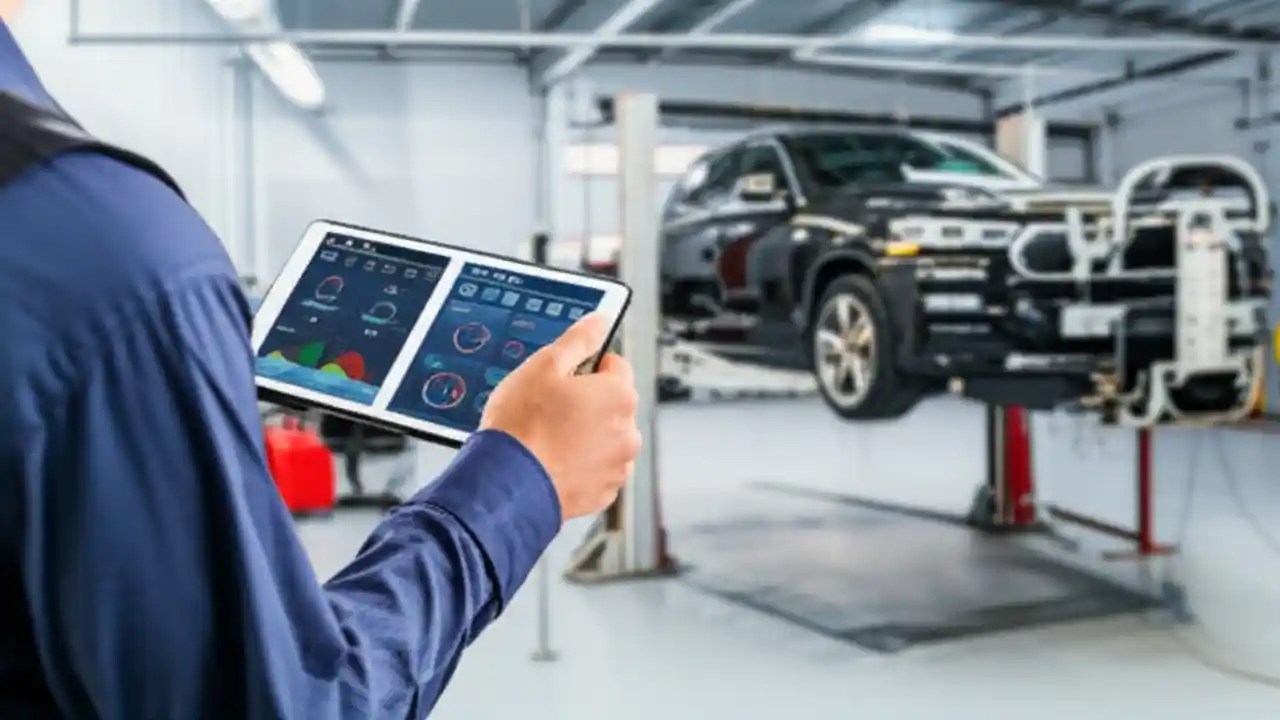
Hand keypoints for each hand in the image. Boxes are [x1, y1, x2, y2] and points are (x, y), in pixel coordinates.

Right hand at [480, 314, 640, 520]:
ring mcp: (617, 466)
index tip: (565, 377)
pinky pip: (595, 469)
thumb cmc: (522, 427)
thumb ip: (578, 340)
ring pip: (605, 438)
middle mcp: (627, 432)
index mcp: (619, 395)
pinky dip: (579, 464)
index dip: (587, 367)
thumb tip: (598, 323)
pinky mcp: (603, 493)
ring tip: (548, 438)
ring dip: (585, 435)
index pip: (616, 365)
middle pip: (612, 404)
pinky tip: (552, 460)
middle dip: (588, 403)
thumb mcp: (543, 366)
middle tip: (550, 408)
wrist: (507, 485)